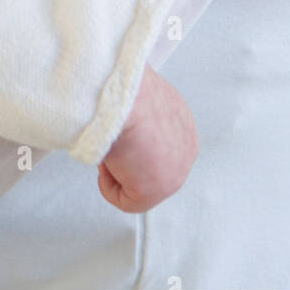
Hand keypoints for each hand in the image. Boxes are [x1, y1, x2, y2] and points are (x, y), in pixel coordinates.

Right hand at [97, 63, 197, 212]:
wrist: (128, 99)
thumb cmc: (130, 89)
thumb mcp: (140, 95)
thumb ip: (140, 112)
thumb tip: (123, 114)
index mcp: (184, 124)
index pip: (161, 143)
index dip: (135, 142)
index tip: (119, 135)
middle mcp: (185, 150)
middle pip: (151, 166)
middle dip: (128, 160)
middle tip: (111, 144)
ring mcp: (173, 174)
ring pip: (138, 183)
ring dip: (118, 169)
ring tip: (108, 148)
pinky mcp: (152, 192)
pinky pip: (124, 200)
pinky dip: (108, 186)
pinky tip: (105, 163)